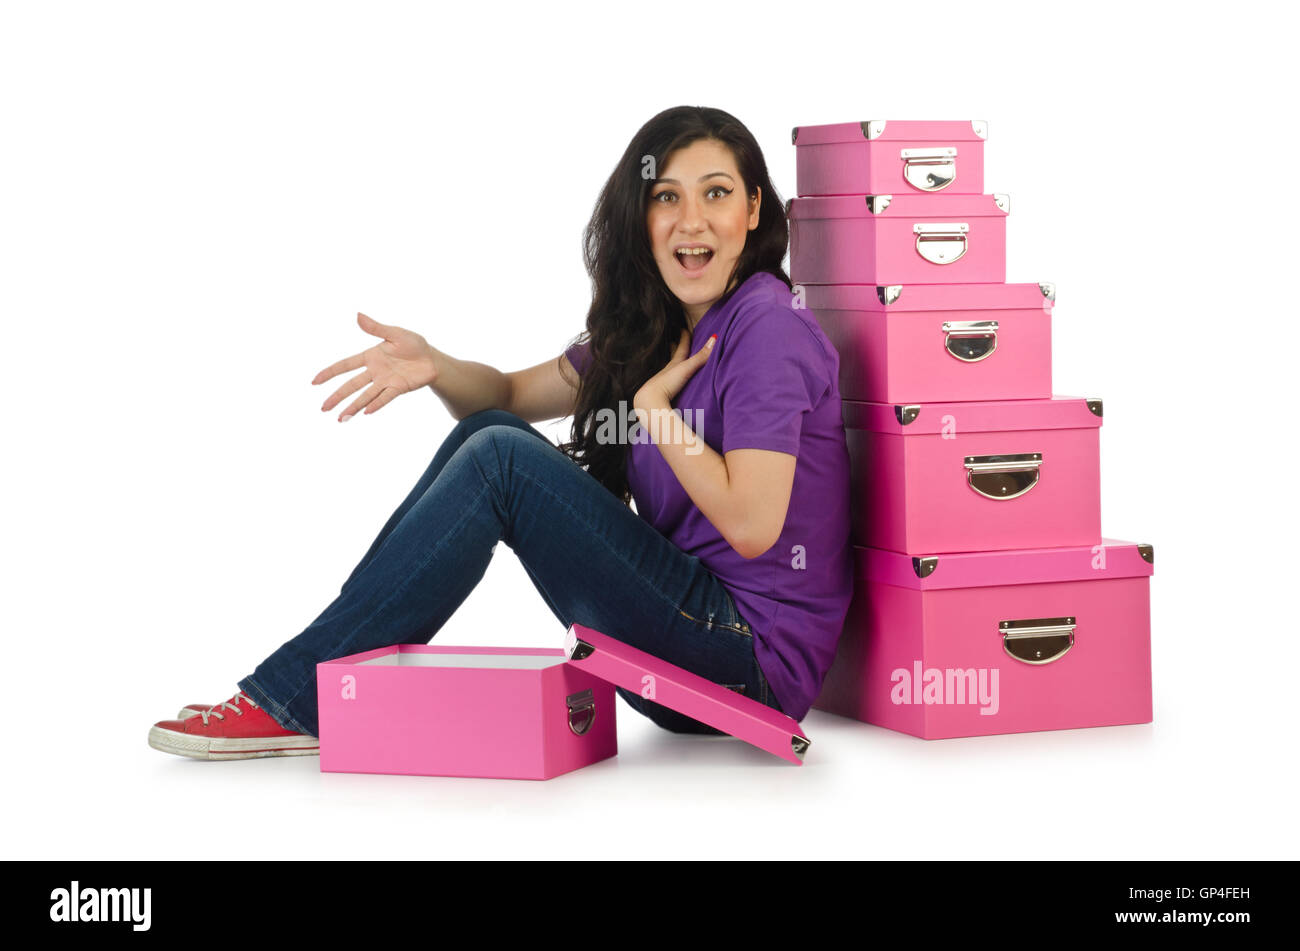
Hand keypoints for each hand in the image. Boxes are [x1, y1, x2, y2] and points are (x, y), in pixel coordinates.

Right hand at [313, 312, 439, 420]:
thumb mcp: (395, 333)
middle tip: (323, 408)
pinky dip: (376, 404)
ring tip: (340, 419)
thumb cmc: (414, 345)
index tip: (314, 382)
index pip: (346, 365)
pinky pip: (385, 397)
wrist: (433, 359)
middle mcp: (375, 371)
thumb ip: (376, 328)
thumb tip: (357, 315)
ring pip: (365, 396)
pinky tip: (365, 413)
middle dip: (337, 396)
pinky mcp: (398, 388)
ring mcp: (386, 381)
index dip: (330, 372)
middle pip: (352, 385)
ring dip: (353, 407)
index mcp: (371, 357)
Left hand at [633, 330, 715, 410]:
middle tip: (673, 340)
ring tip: (674, 361)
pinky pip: (668, 385)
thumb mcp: (686, 369)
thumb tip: (714, 338)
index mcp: (674, 365)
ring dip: (672, 365)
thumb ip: (700, 357)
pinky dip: (670, 381)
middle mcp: (667, 372)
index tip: (684, 329)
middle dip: (675, 349)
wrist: (649, 402)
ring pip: (669, 371)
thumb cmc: (667, 384)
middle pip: (673, 358)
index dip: (684, 339)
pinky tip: (670, 386)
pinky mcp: (662, 395)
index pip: (681, 349)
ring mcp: (663, 384)